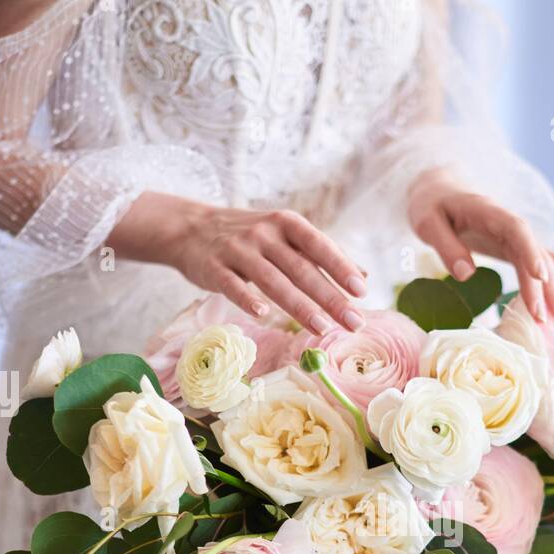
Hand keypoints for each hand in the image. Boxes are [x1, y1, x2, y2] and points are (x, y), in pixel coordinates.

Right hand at [109, 193, 367, 334]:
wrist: (190, 227)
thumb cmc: (249, 238)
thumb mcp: (285, 236)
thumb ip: (321, 255)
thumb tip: (363, 276)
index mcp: (286, 225)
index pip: (319, 246)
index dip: (341, 267)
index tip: (361, 291)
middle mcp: (264, 235)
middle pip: (301, 269)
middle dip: (330, 298)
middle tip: (353, 322)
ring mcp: (238, 250)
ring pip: (273, 281)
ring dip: (299, 306)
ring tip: (322, 329)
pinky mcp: (214, 268)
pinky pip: (233, 285)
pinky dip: (247, 299)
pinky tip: (262, 314)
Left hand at [408, 169, 553, 322]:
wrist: (438, 190)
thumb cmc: (430, 206)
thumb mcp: (427, 222)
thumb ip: (446, 246)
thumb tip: (466, 275)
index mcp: (489, 211)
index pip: (516, 230)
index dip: (529, 252)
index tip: (538, 276)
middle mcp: (511, 223)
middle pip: (535, 253)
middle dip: (543, 286)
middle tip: (547, 318)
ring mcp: (519, 236)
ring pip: (545, 263)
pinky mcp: (521, 248)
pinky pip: (550, 262)